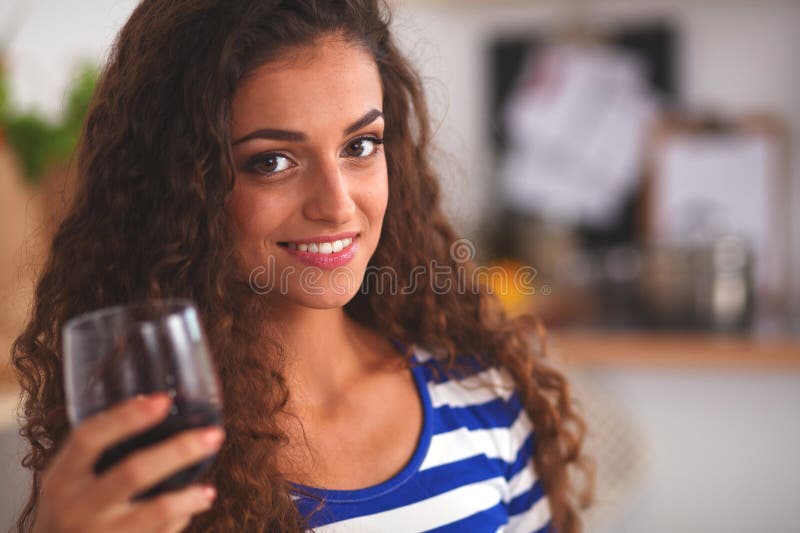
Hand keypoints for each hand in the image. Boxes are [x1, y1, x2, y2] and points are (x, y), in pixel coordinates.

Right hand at [33, 394, 224, 532]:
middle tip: (215, 435)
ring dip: (190, 497)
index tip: (163, 400)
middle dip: (180, 450)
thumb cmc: (68, 511)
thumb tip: (159, 408)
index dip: (126, 417)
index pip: (89, 438)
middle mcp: (75, 508)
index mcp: (61, 479)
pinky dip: (180, 520)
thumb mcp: (67, 482)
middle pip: (133, 472)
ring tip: (208, 491)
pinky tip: (190, 509)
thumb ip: (99, 453)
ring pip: (158, 511)